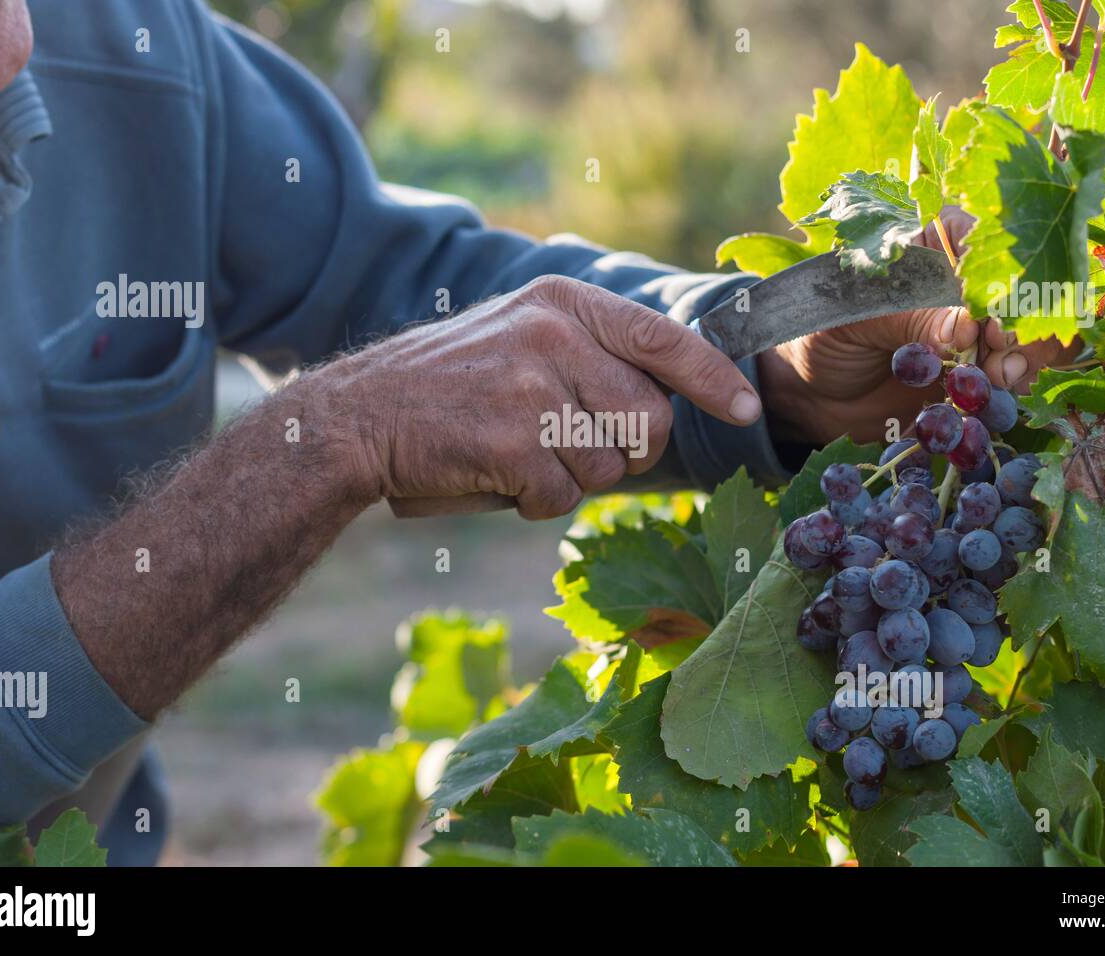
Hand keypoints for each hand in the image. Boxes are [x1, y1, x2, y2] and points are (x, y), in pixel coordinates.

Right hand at [331, 275, 762, 518]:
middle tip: (578, 449)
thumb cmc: (449, 385)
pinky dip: (533, 501)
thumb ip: (590, 354)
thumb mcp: (521, 335)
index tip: (746, 410)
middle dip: (627, 451)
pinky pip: (560, 496)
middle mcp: (553, 335)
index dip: (713, 380)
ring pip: (607, 466)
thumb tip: (668, 402)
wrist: (358, 416)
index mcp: (563, 304)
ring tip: (518, 454)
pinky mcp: (510, 440)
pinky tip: (494, 474)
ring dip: (570, 479)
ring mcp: (531, 386)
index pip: (664, 340)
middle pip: (649, 420)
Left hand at [756, 209, 1079, 445]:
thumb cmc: (823, 332)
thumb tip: (964, 328)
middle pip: (1032, 284)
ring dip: (1028, 357)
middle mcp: (971, 276)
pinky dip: (1017, 385)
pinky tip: (995, 396)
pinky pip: (1021, 372)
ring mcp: (983, 322)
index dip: (1008, 275)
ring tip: (996, 381)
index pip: (995, 236)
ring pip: (1038, 328)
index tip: (994, 322)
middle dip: (1027, 324)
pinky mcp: (983, 367)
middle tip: (1000, 362)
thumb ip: (909, 317)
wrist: (812, 392)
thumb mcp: (857, 316)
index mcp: (939, 239)